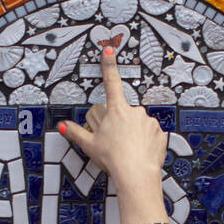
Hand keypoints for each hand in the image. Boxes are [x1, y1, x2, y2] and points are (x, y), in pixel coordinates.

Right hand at [60, 48, 169, 223]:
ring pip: (139, 125)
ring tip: (129, 151)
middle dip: (122, 124)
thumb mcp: (90, 145)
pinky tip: (140, 154)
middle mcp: (134, 112)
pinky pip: (151, 136)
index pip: (111, 82)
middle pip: (125, 113)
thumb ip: (76, 133)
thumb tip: (63, 127)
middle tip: (117, 142)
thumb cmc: (113, 159)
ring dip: (135, 135)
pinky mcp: (160, 133)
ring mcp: (149, 122)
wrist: (136, 174)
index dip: (109, 65)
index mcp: (116, 110)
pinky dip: (146, 144)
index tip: (109, 50)